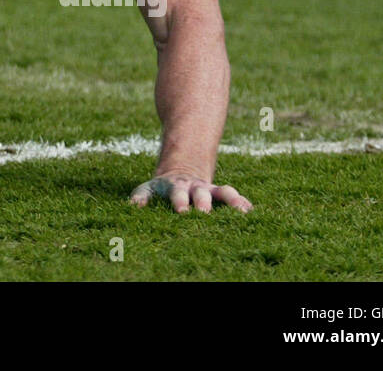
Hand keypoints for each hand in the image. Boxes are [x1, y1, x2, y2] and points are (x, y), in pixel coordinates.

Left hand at [129, 172, 252, 213]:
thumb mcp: (150, 188)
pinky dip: (242, 202)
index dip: (179, 202)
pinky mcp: (220, 193)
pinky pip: (233, 196)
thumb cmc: (163, 187)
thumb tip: (133, 206)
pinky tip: (250, 209)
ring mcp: (209, 190)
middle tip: (206, 212)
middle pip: (200, 194)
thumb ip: (141, 196)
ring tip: (241, 210)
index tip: (182, 211)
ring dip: (231, 200)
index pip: (177, 194)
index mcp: (176, 187)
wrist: (181, 170)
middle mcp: (194, 187)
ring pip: (222, 192)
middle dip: (203, 202)